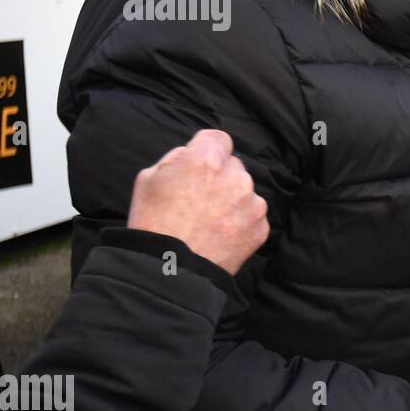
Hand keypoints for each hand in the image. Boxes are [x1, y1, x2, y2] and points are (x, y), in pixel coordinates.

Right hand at [127, 129, 268, 273]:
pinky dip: (240, 222)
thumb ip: (177, 159)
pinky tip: (219, 234)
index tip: (200, 163)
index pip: (218, 138)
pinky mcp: (260, 227)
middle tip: (198, 199)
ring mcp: (251, 203)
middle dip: (219, 176)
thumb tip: (193, 154)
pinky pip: (252, 215)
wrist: (169, 271)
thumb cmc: (153, 223)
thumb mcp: (149, 178)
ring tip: (207, 221)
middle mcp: (235, 177)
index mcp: (206, 159)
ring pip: (244, 191)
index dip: (207, 149)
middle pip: (232, 166)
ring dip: (231, 199)